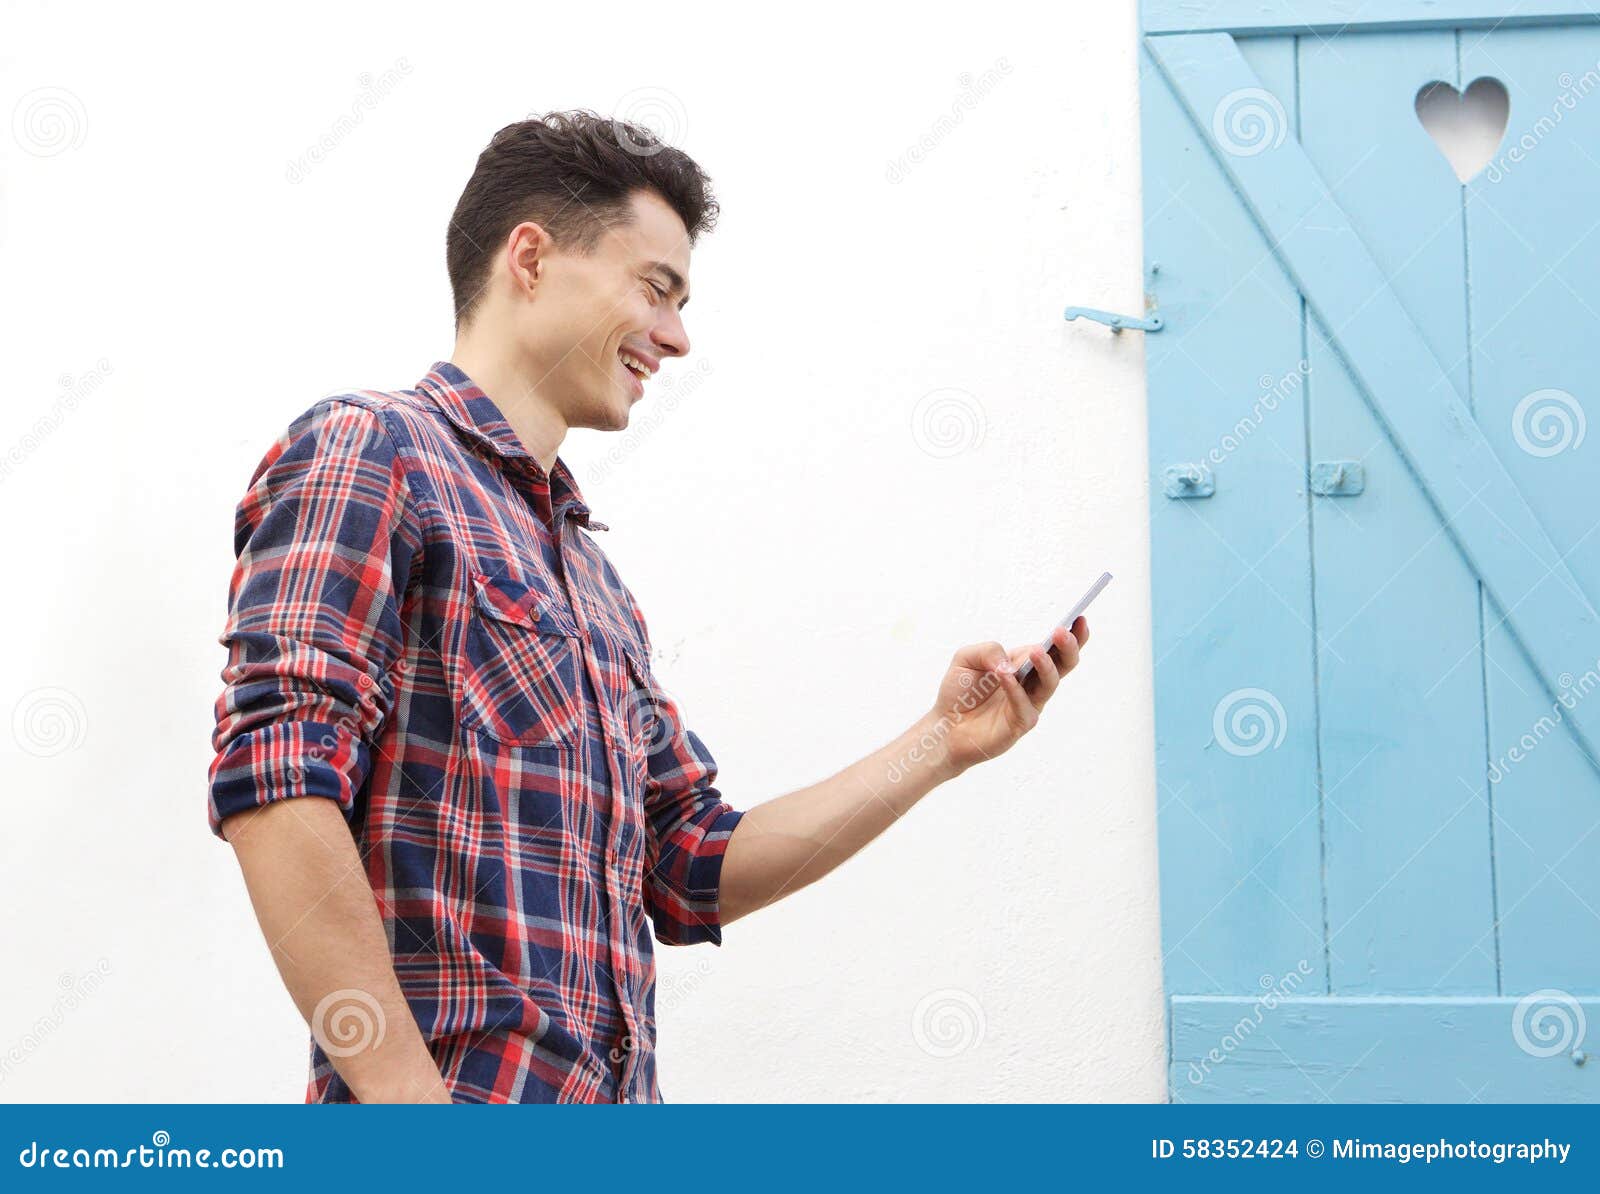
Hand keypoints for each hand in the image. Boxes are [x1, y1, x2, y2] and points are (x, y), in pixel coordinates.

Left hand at [922, 619, 1088, 776]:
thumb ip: (988, 650)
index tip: (1080, 618)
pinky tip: (1005, 676)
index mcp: (1025, 662)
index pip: (1054, 648)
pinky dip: (1015, 689)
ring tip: (1036, 651)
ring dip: (1045, 666)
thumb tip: (1008, 661)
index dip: (1072, 634)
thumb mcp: (966, 657)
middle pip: (1063, 664)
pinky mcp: (1020, 723)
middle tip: (1063, 632)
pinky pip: (1024, 705)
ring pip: (1049, 684)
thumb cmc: (960, 691)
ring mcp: (1029, 703)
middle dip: (1068, 647)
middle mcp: (1032, 682)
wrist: (944, 725)